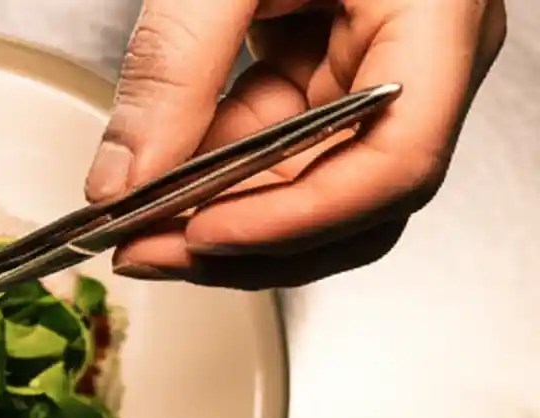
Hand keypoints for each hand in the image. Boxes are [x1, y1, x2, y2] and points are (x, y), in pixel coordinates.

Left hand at [85, 0, 506, 288]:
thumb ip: (175, 63)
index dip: (296, 219)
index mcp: (435, 17)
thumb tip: (125, 176)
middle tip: (142, 251)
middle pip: (350, 198)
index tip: (202, 234)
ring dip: (223, 217)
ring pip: (312, 186)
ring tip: (137, 229)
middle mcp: (419, 60)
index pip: (395, 160)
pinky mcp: (328, 66)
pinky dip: (216, 171)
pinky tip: (161, 181)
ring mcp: (375, 69)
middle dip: (241, 237)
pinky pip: (280, 145)